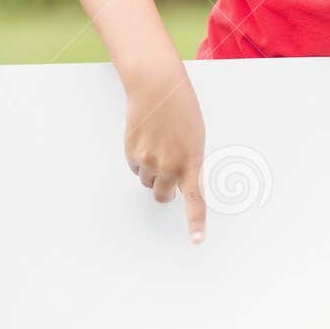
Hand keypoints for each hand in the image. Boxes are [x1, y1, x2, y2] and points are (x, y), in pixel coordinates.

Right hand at [124, 62, 206, 243]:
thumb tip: (174, 182)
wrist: (157, 87)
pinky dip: (138, 158)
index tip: (198, 241)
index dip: (195, 223)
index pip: (195, 200)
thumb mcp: (195, 138)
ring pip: (146, 181)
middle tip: (166, 167)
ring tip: (157, 143)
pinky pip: (134, 167)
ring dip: (150, 170)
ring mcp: (149, 160)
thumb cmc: (181, 111)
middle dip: (163, 189)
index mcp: (192, 162)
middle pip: (162, 195)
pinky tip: (145, 137)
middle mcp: (170, 166)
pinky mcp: (131, 152)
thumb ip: (188, 163)